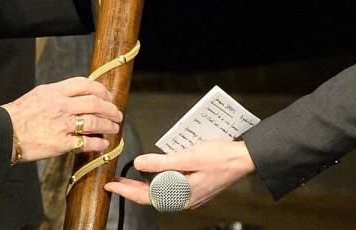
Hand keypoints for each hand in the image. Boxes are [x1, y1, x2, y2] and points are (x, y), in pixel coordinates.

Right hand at [1, 77, 122, 161]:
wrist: (3, 133)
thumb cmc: (18, 115)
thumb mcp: (38, 95)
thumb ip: (57, 94)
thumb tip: (77, 96)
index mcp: (55, 91)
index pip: (85, 84)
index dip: (101, 89)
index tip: (108, 96)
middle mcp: (61, 105)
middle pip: (95, 102)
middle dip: (110, 108)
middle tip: (117, 114)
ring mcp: (62, 124)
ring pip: (94, 122)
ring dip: (108, 125)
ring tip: (114, 128)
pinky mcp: (61, 143)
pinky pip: (86, 142)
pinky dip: (98, 143)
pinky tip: (103, 144)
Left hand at [103, 140, 254, 209]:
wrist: (244, 159)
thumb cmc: (220, 157)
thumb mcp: (187, 156)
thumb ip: (162, 162)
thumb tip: (139, 163)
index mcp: (181, 195)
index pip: (146, 197)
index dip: (126, 192)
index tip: (111, 186)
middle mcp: (184, 198)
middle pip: (152, 196)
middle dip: (132, 188)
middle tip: (115, 181)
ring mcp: (191, 194)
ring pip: (161, 191)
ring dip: (145, 183)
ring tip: (130, 175)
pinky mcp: (195, 187)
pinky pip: (171, 186)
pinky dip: (159, 180)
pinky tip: (155, 171)